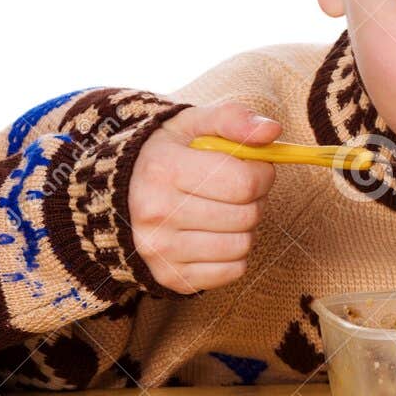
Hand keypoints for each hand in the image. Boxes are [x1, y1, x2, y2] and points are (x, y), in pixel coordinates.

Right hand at [127, 99, 281, 293]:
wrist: (123, 193)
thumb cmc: (168, 154)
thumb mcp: (193, 124)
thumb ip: (234, 118)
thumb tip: (273, 131)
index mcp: (163, 170)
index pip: (243, 182)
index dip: (264, 174)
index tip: (257, 167)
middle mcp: (156, 214)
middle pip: (246, 216)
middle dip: (256, 200)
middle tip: (240, 189)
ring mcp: (160, 250)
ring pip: (242, 245)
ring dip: (246, 227)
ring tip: (226, 210)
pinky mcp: (170, 277)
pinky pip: (233, 271)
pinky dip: (235, 254)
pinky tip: (217, 234)